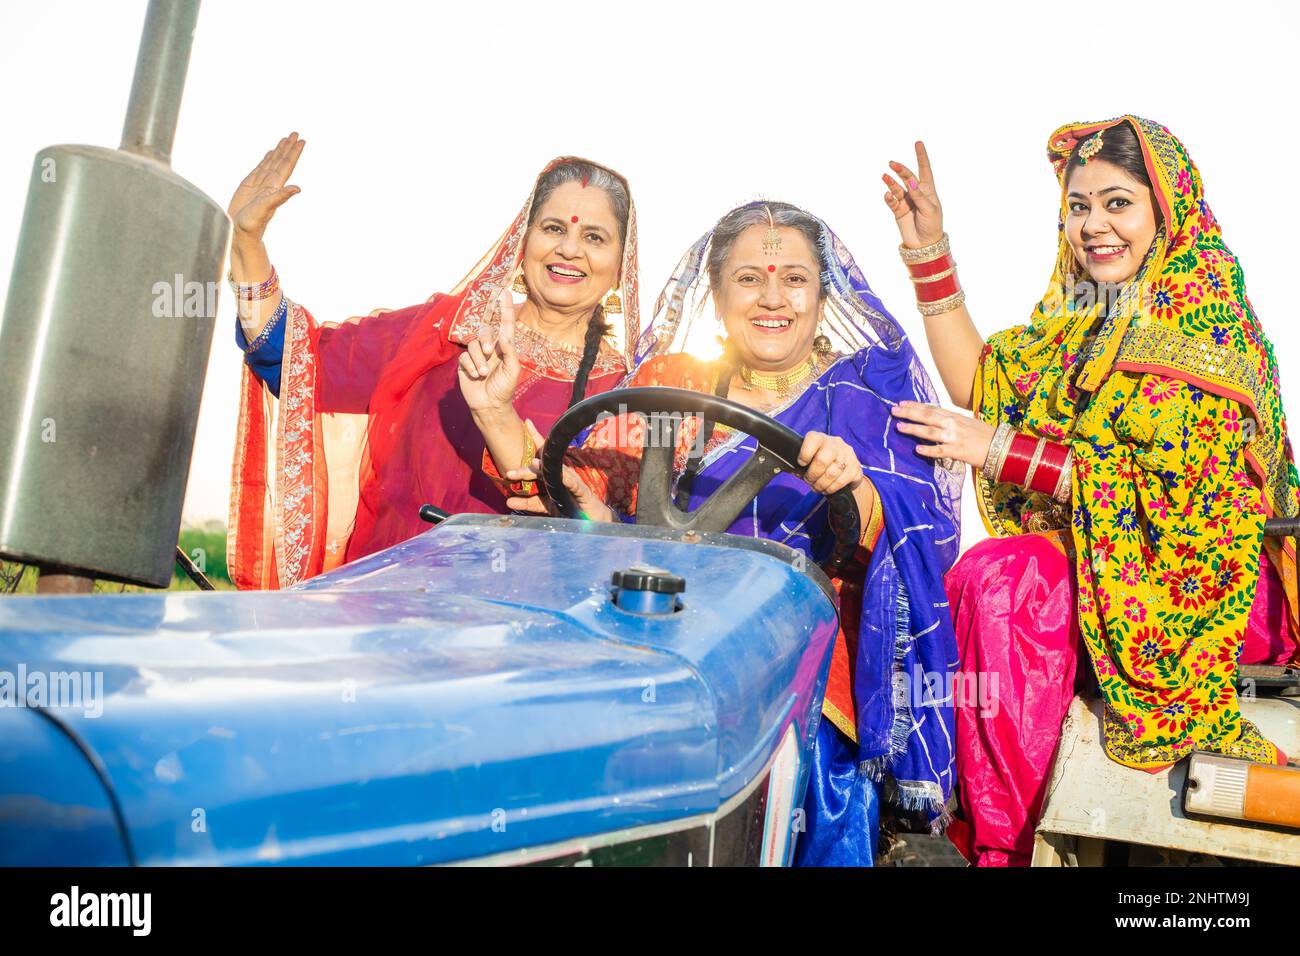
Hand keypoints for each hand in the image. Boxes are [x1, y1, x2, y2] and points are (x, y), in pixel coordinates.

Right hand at [228, 133, 304, 242]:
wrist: (240, 232)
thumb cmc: (253, 223)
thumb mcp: (267, 208)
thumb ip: (281, 196)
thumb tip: (298, 188)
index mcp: (275, 187)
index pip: (287, 166)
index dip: (293, 153)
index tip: (301, 141)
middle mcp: (270, 184)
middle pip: (281, 161)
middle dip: (288, 147)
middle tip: (296, 133)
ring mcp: (260, 184)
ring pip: (272, 162)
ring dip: (279, 151)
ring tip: (286, 139)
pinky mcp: (250, 185)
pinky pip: (261, 168)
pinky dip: (267, 159)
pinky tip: (270, 154)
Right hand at [459, 294, 521, 412]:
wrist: (490, 405)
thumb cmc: (504, 388)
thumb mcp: (513, 370)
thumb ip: (510, 352)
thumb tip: (504, 335)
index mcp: (504, 347)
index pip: (504, 324)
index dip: (504, 308)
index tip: (504, 292)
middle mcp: (490, 347)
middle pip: (485, 331)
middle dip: (486, 340)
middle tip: (490, 352)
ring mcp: (477, 355)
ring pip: (473, 345)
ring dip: (479, 360)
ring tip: (484, 373)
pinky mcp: (465, 363)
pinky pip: (464, 357)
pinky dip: (471, 366)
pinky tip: (476, 376)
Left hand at [504, 420, 612, 520]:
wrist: (593, 518)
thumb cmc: (571, 508)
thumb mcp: (547, 506)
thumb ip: (529, 502)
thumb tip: (508, 502)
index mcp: (554, 474)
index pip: (543, 455)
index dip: (535, 438)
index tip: (526, 423)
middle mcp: (562, 474)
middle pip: (545, 465)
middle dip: (527, 468)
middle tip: (510, 473)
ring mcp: (572, 482)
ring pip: (557, 472)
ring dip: (545, 468)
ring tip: (533, 464)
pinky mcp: (582, 491)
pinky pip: (573, 485)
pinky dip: (567, 480)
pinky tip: (561, 477)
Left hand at [797, 432, 863, 494]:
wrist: (846, 466)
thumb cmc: (821, 461)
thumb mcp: (811, 457)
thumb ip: (802, 463)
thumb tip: (795, 472)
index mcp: (821, 438)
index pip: (812, 439)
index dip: (804, 454)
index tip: (801, 463)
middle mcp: (835, 443)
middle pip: (822, 460)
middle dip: (812, 475)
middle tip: (809, 481)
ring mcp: (848, 454)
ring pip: (832, 473)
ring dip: (821, 484)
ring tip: (817, 487)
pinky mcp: (856, 467)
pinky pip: (841, 481)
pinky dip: (831, 488)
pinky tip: (827, 489)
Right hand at [882, 140, 943, 248]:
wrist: (924, 244)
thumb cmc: (932, 225)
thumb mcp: (929, 209)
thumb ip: (919, 196)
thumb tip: (911, 181)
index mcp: (927, 190)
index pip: (924, 170)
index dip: (921, 156)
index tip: (918, 143)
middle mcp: (916, 193)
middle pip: (907, 177)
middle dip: (900, 169)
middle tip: (892, 163)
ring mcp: (906, 201)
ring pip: (897, 188)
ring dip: (891, 182)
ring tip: (885, 177)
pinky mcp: (898, 211)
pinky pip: (891, 201)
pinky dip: (889, 198)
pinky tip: (888, 195)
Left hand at [890, 400, 993, 467]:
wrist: (1003, 447)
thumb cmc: (986, 436)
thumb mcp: (968, 423)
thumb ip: (952, 421)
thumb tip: (937, 420)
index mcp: (955, 416)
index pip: (931, 408)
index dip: (915, 405)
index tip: (901, 402)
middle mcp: (953, 424)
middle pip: (927, 416)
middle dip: (909, 413)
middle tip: (893, 410)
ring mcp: (955, 437)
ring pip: (930, 432)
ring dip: (914, 429)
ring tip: (899, 427)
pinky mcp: (959, 451)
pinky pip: (941, 451)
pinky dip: (929, 450)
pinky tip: (917, 449)